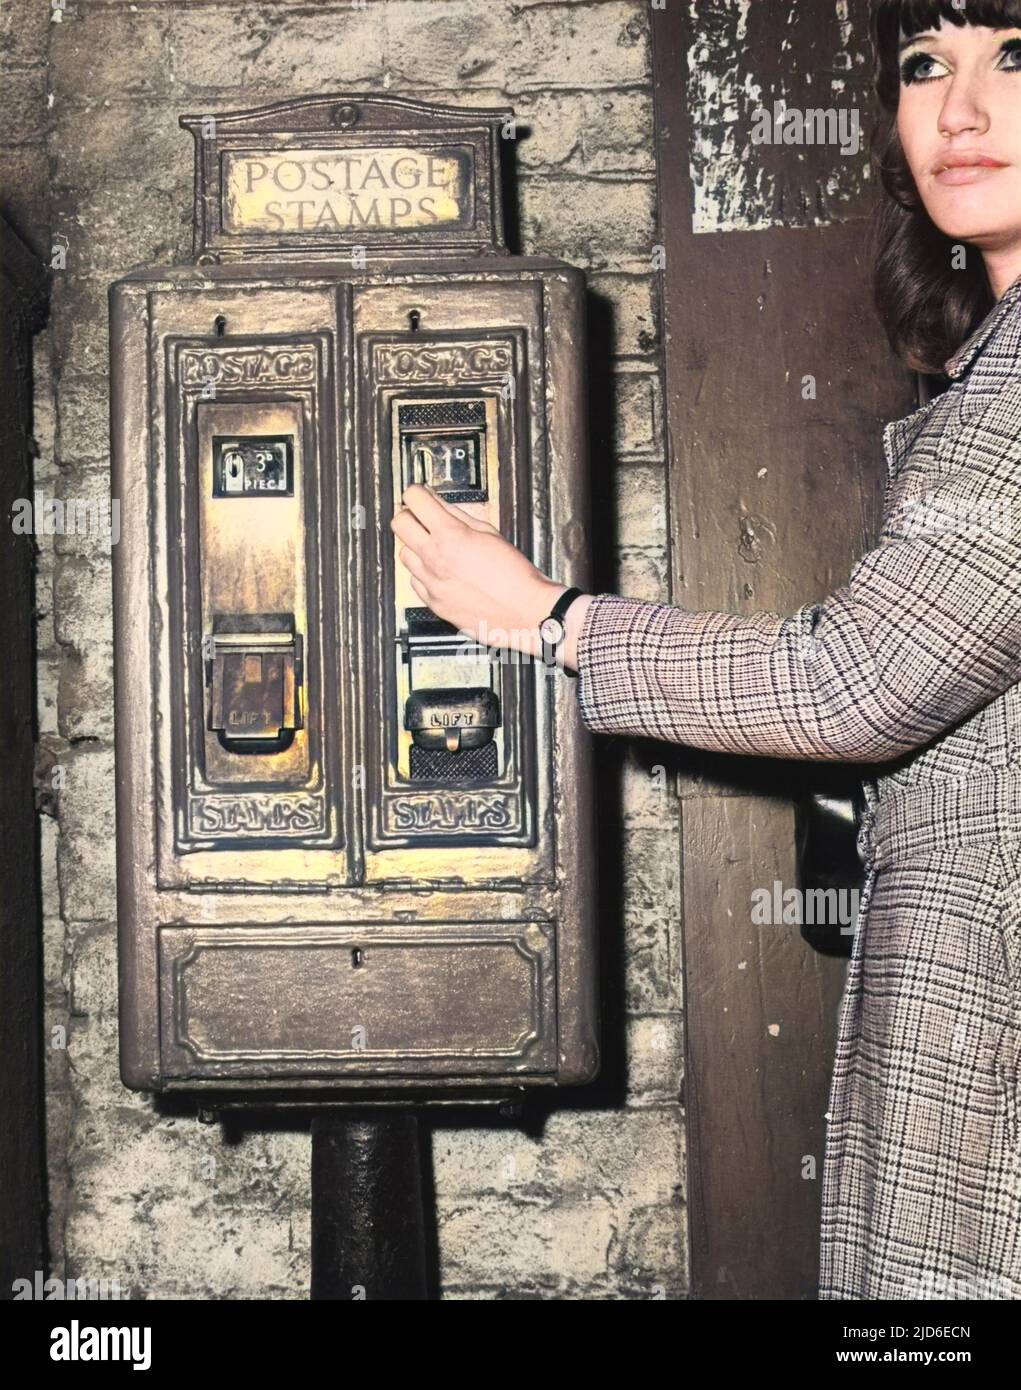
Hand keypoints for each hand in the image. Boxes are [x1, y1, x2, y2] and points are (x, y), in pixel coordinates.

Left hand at [390, 484, 564, 657]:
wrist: (524, 612)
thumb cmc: (514, 575)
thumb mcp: (489, 533)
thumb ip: (458, 516)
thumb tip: (440, 504)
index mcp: (450, 535)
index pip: (413, 499)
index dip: (416, 493)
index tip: (420, 496)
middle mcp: (434, 558)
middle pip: (398, 524)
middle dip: (408, 517)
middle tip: (421, 518)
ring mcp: (431, 583)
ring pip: (404, 554)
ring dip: (415, 547)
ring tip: (436, 548)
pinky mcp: (433, 603)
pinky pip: (415, 581)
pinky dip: (424, 574)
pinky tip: (441, 572)